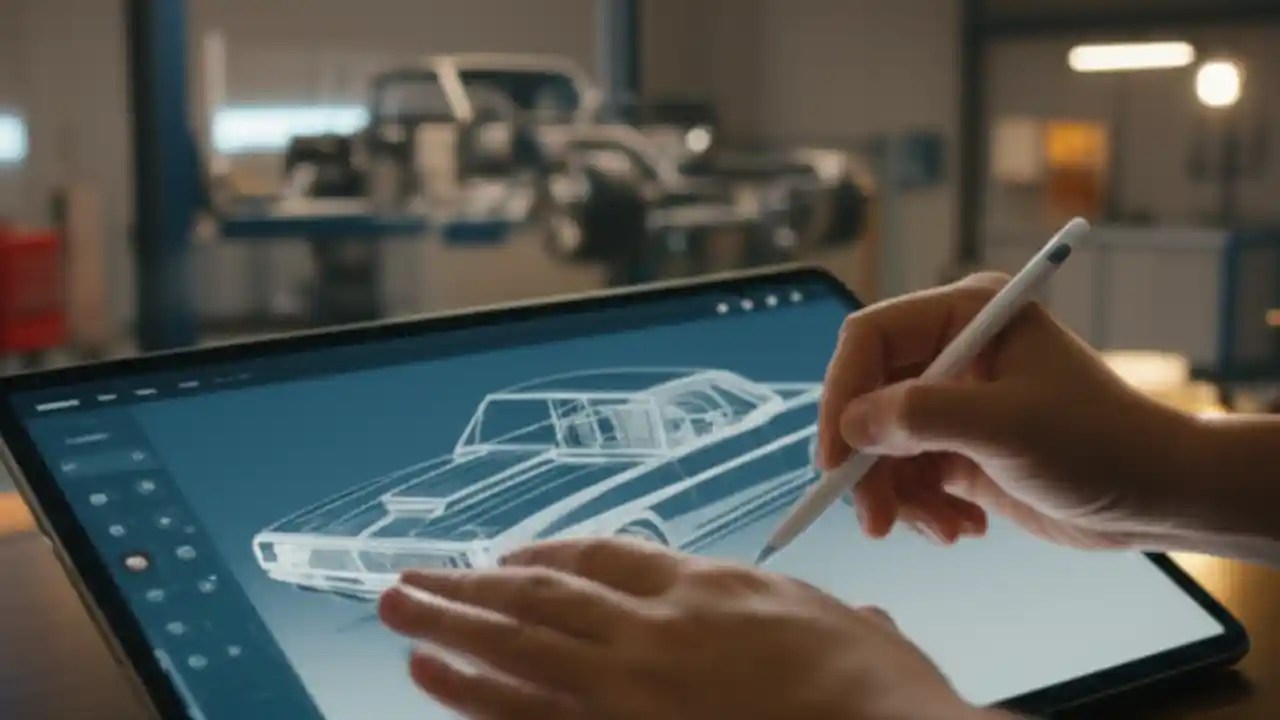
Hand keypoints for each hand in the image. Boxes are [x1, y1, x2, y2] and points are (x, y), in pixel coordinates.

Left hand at [379, 538, 995, 719]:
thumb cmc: (880, 699)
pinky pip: (530, 711)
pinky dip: (475, 690)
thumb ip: (831, 621)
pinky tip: (435, 674)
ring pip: (518, 643)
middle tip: (410, 576)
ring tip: (398, 613)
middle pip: (540, 592)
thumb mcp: (863, 636)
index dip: (546, 553)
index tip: (509, 556)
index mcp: (710, 589)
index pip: (606, 556)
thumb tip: (861, 622)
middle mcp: (656, 628)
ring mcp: (630, 686)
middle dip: (469, 583)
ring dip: (450, 623)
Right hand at [818, 272, 1202, 549]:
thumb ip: (923, 417)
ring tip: (943, 531)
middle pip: (869, 398)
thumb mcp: (1007, 426)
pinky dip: (922, 508)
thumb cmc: (1097, 444)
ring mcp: (955, 401)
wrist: (1157, 497)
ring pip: (883, 446)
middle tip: (875, 521)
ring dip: (899, 496)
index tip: (834, 459)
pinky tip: (961, 529)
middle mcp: (954, 349)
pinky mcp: (960, 447)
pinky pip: (909, 476)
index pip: (872, 338)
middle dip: (868, 464)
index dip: (843, 394)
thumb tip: (851, 426)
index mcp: (968, 314)